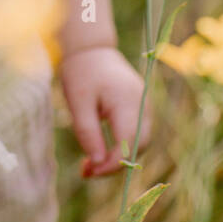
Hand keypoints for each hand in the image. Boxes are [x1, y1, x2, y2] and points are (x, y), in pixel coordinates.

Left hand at [59, 46, 152, 177]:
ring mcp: (144, 104)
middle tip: (87, 171)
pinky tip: (101, 150)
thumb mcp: (77, 102)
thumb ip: (88, 132)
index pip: (128, 144)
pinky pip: (136, 132)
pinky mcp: (140, 106)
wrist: (90, 48)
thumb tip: (98, 163)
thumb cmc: (81, 72)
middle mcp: (142, 104)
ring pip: (140, 142)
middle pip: (139, 146)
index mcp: (128, 101)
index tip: (88, 172)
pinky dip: (122, 145)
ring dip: (119, 157)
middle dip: (115, 164)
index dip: (111, 164)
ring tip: (91, 163)